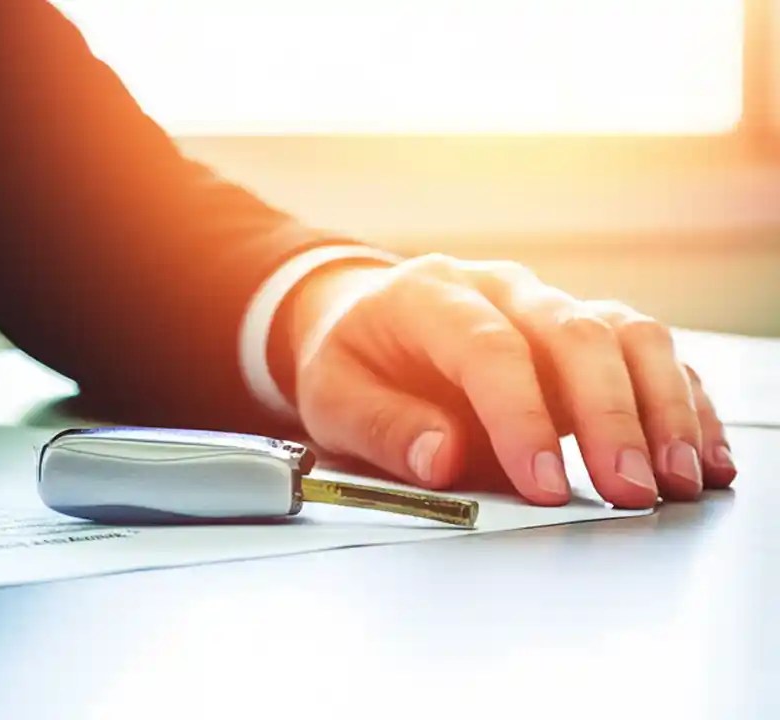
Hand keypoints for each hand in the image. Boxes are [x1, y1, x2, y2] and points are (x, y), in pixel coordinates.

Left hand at [290, 254, 735, 507]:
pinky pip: (647, 353)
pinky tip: (700, 454)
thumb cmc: (349, 359)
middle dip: (609, 418)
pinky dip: (682, 402)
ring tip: (678, 478)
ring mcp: (548, 305)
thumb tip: (440, 459)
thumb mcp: (331, 397)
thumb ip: (382, 427)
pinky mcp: (583, 332)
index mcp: (431, 295)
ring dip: (662, 407)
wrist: (361, 318)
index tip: (543, 486)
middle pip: (574, 335)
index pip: (489, 348)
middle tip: (627, 490)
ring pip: (626, 335)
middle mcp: (502, 289)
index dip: (521, 418)